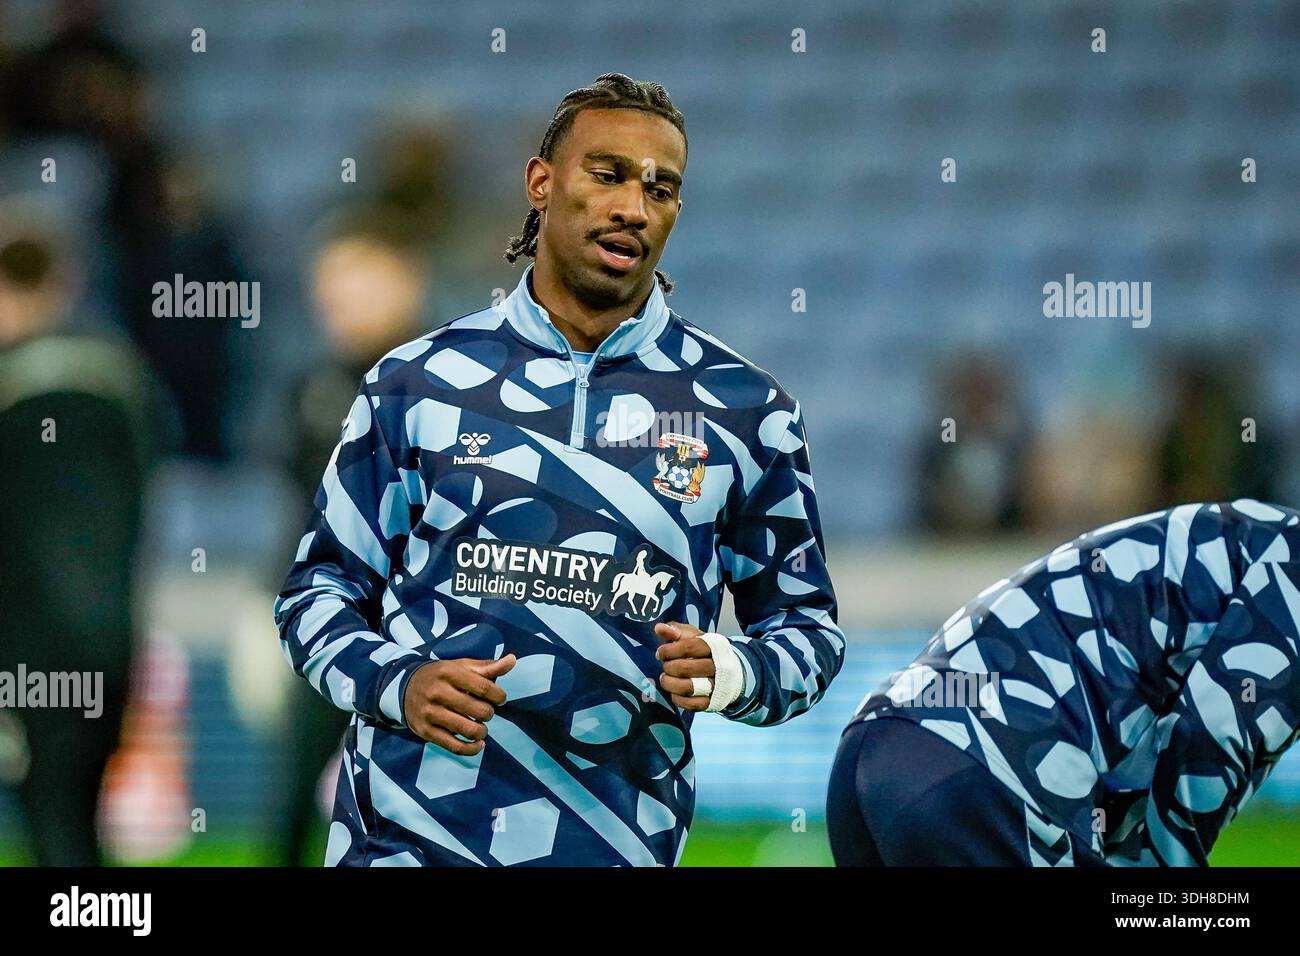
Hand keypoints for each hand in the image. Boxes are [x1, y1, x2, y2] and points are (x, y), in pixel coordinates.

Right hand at [402, 655, 516, 754]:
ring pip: (468, 730)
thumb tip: (513, 660)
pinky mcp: (425, 731)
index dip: (499, 696)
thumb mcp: (461, 666)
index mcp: (448, 672)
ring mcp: (430, 713)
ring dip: (482, 732)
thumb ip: (487, 667)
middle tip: (486, 712)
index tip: (500, 699)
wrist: (402, 687)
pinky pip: (454, 746)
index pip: (484, 687)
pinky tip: (478, 744)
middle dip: (489, 714)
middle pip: (478, 710)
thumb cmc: (440, 676)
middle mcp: (437, 692)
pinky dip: (471, 749)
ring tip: (481, 728)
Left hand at [654, 621, 715, 711]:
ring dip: (670, 683)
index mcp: (714, 647)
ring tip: (665, 678)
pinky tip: (674, 692)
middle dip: (669, 667)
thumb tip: (659, 628)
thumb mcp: (693, 637)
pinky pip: (692, 704)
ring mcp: (717, 686)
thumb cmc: (705, 652)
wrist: (730, 673)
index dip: (670, 650)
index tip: (660, 653)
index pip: (689, 647)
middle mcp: (718, 666)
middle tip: (665, 666)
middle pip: (686, 668)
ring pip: (689, 687)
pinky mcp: (713, 702)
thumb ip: (676, 631)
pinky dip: (678, 699)